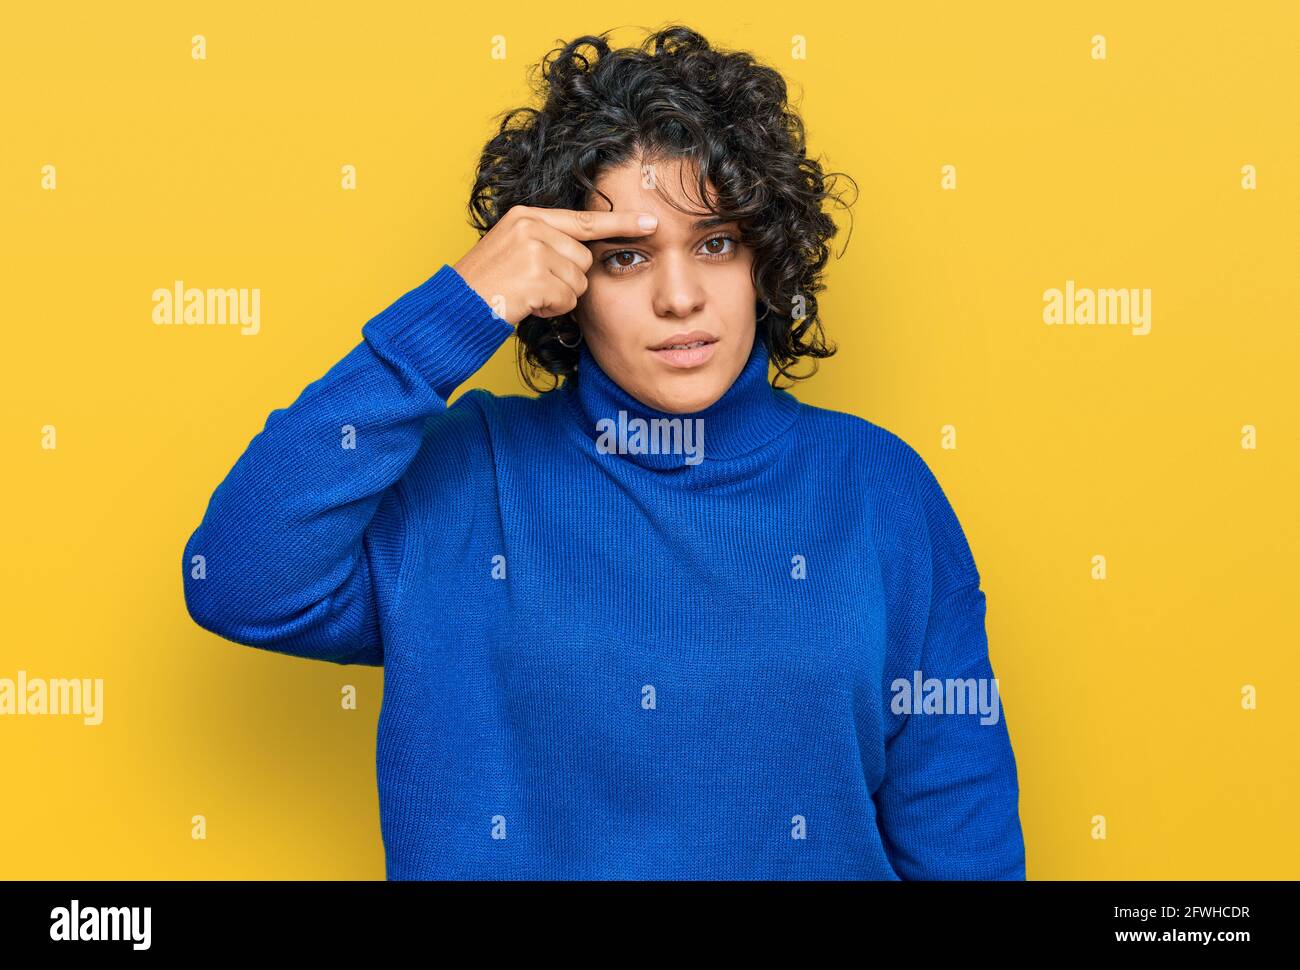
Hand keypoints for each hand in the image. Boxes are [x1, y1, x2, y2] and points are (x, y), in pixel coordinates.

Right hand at [453, 205, 658, 326]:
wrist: (454, 307)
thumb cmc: (485, 286)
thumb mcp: (513, 251)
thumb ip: (546, 243)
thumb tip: (585, 255)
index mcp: (527, 216)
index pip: (584, 220)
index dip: (621, 223)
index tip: (652, 222)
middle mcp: (531, 226)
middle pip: (583, 259)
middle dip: (566, 280)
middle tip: (532, 287)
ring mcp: (532, 249)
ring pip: (577, 282)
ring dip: (557, 297)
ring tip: (525, 295)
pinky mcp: (535, 274)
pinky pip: (566, 299)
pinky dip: (550, 309)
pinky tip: (525, 304)